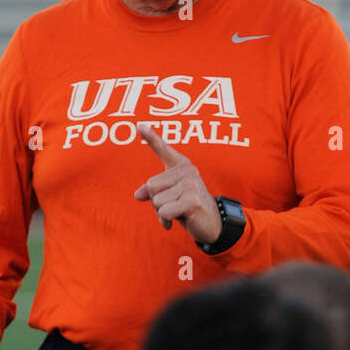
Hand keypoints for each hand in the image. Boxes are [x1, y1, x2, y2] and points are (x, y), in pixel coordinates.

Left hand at [133, 123, 221, 246]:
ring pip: (156, 201)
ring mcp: (190, 185)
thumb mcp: (169, 197)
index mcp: (181, 167)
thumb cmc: (187, 208)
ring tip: (177, 213)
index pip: (164, 149)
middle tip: (172, 206)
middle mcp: (187, 171)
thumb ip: (153, 192)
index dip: (152, 137)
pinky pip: (163, 212)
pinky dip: (165, 221)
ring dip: (161, 213)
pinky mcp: (192, 201)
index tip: (139, 125)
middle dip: (155, 202)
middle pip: (151, 186)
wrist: (212, 224)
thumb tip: (138, 195)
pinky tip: (177, 220)